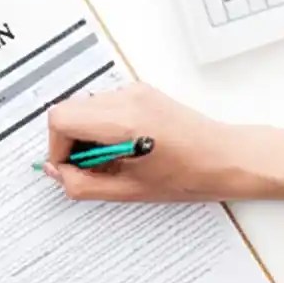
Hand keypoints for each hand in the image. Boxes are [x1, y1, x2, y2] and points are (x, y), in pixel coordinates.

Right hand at [43, 83, 263, 201]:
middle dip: (68, 141)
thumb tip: (58, 173)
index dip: (56, 148)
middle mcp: (126, 98)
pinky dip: (100, 126)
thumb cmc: (190, 175)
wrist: (227, 157)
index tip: (67, 168)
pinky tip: (121, 148)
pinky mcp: (140, 92)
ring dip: (85, 134)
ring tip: (109, 160)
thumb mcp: (130, 191)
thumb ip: (84, 184)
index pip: (61, 119)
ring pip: (83, 106)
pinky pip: (103, 104)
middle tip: (87, 167)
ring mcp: (134, 91)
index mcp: (123, 121)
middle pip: (68, 110)